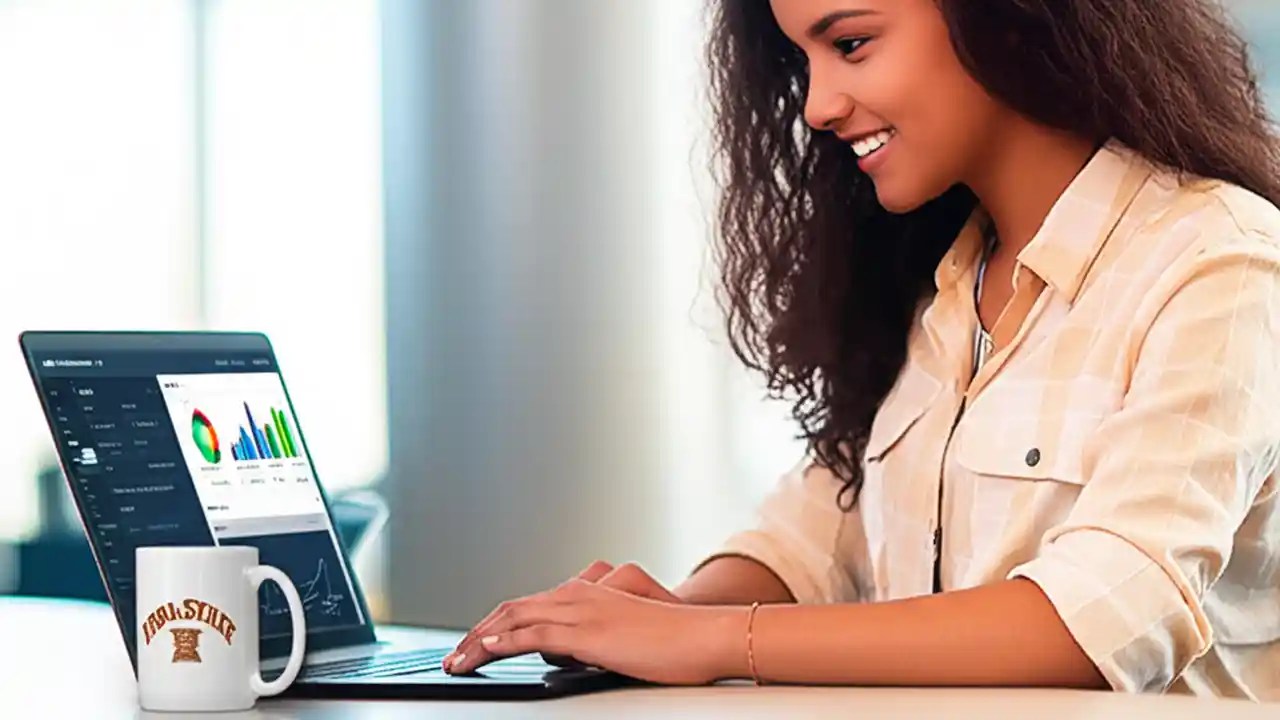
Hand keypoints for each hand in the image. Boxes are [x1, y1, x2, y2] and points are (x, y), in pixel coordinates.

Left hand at [446, 561, 681, 669]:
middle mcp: (578, 594)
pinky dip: (506, 642)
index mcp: (586, 592)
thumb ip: (588, 638)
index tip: (473, 646)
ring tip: (458, 660)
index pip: (526, 607)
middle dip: (477, 634)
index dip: (494, 626)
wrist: (704, 634)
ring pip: (516, 620)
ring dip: (480, 640)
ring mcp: (582, 610)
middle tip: (453, 657)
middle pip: (512, 609)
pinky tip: (488, 651)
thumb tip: (563, 655)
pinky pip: (537, 635)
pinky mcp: (589, 632)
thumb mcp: (621, 635)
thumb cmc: (671, 640)